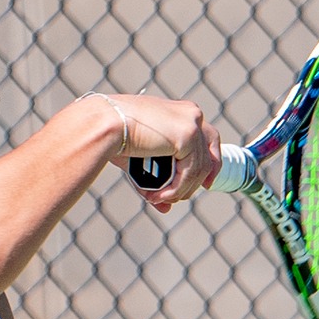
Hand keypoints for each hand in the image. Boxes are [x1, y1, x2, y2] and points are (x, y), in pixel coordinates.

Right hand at [110, 94, 222, 211]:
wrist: (105, 123)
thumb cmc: (115, 135)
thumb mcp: (142, 159)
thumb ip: (158, 179)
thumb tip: (165, 206)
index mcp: (183, 112)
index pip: (209, 138)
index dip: (212, 163)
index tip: (207, 185)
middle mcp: (192, 114)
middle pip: (210, 155)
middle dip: (198, 181)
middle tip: (179, 198)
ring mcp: (192, 124)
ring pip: (199, 169)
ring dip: (180, 190)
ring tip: (157, 198)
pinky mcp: (188, 136)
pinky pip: (189, 173)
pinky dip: (175, 189)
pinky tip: (158, 196)